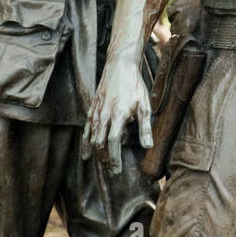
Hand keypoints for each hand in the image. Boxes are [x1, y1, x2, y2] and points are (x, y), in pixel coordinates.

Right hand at [83, 52, 152, 174]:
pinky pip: (86, 128)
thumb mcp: (144, 105)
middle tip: (111, 171)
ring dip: (96, 153)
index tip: (117, 170)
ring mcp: (96, 112)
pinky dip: (86, 141)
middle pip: (100, 144)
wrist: (119, 65)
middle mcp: (103, 116)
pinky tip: (87, 151)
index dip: (114, 159)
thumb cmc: (134, 85)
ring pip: (92, 138)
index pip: (112, 144)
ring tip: (101, 164)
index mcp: (117, 116)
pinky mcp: (92, 108)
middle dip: (105, 159)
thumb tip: (148, 147)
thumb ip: (145, 127)